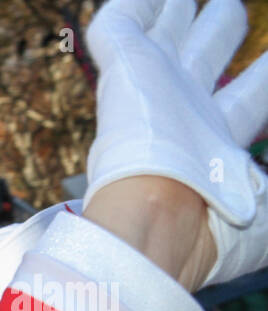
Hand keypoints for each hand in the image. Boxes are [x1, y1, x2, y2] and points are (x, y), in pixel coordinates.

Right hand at [83, 0, 267, 287]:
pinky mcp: (123, 71)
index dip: (265, 74)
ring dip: (177, 10)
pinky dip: (134, 7)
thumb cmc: (208, 224)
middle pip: (207, 51)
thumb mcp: (267, 219)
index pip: (247, 94)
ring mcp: (152, 89)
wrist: (155, 219)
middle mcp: (186, 110)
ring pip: (166, 29)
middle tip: (224, 8)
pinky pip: (122, 24)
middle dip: (217, 28)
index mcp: (217, 139)